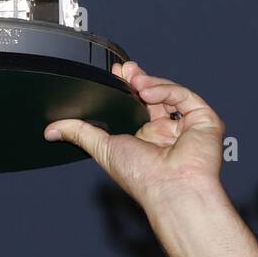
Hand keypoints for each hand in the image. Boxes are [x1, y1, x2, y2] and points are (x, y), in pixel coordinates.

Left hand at [43, 61, 224, 207]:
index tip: (114, 74)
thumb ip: (80, 134)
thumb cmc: (143, 179)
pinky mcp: (204, 120)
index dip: (126, 89)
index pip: (136, 106)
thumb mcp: (102, 149)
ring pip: (170, 93)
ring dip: (149, 83)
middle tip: (123, 69)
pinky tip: (148, 90)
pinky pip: (185, 97)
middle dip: (137, 79)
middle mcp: (166, 132)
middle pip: (153, 96)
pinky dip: (166, 90)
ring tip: (133, 80)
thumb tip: (52, 129)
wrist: (171, 187)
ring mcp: (186, 126)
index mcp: (146, 140)